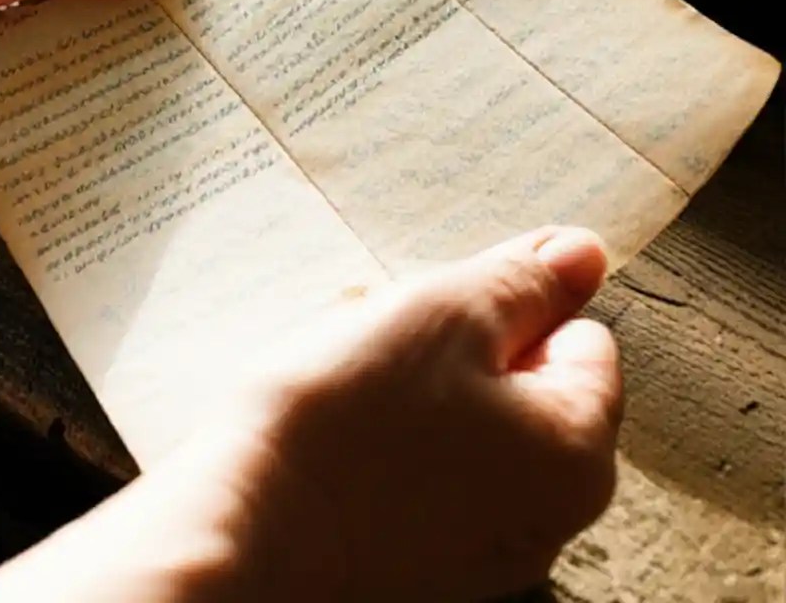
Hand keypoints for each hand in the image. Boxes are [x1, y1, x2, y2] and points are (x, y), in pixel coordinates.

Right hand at [208, 226, 622, 599]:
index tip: (438, 313)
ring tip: (345, 393)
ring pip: (462, 432)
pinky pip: (417, 481)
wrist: (241, 533)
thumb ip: (524, 281)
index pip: (581, 340)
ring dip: (413, 398)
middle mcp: (546, 520)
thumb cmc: (343, 423)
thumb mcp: (443, 315)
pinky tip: (333, 442)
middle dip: (457, 353)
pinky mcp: (414, 569)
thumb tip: (583, 254)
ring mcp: (477, 553)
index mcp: (576, 454)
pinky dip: (384, 453)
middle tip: (382, 347)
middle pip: (521, 389)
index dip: (507, 309)